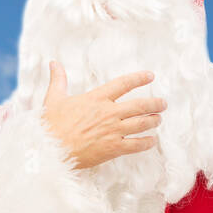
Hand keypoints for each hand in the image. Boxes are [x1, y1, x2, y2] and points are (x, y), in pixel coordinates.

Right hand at [41, 61, 166, 170]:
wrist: (49, 148)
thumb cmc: (50, 124)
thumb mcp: (53, 98)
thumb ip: (58, 80)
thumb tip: (53, 63)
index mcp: (96, 98)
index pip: (124, 84)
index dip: (139, 78)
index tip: (150, 76)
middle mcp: (108, 112)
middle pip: (140, 105)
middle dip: (155, 103)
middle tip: (163, 103)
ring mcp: (112, 131)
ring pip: (142, 123)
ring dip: (153, 121)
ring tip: (159, 119)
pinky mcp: (113, 148)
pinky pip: (136, 144)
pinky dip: (147, 142)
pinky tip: (151, 141)